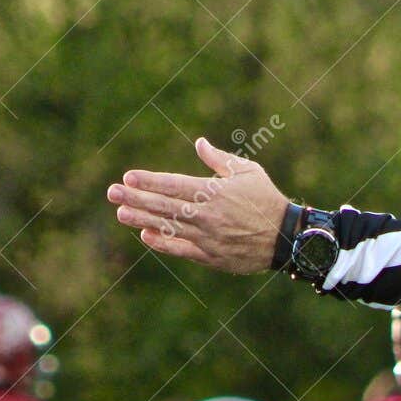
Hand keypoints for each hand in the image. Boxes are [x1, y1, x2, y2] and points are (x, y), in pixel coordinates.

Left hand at [107, 137, 289, 272]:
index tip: (128, 178)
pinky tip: (146, 237)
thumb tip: (199, 143)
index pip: (174, 185)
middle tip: (112, 193)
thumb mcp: (248, 172)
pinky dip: (164, 244)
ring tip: (121, 214)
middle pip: (164, 206)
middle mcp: (207, 215)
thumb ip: (219, 160)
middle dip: (136, 199)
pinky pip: (184, 250)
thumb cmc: (267, 200)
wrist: (288, 238)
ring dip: (143, 220)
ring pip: (169, 228)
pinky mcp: (214, 257)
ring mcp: (209, 238)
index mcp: (214, 192)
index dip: (149, 182)